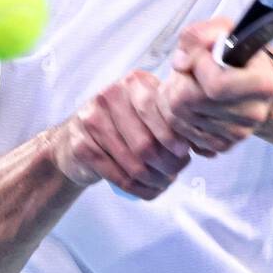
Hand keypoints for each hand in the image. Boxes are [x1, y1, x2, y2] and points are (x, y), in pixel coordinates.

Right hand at [50, 70, 192, 199]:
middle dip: (167, 164)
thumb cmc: (120, 125)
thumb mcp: (145, 111)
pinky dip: (138, 189)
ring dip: (155, 180)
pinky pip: (117, 175)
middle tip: (175, 173)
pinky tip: (149, 190)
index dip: (174, 137)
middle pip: (147, 142)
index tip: (185, 153)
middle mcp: (110, 96)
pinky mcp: (81, 146)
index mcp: (133, 82)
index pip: (158, 111)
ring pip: (134, 162)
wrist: (74, 139)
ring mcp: (91, 120)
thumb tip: (198, 141)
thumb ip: (169, 118)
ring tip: (164, 182)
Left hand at [157, 17, 272, 156]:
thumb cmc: (235, 52)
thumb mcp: (222, 30)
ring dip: (173, 98)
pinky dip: (178, 116)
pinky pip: (183, 133)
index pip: (215, 84)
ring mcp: (238, 134)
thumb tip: (180, 63)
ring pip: (180, 118)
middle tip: (185, 72)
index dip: (197, 65)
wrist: (250, 81)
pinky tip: (190, 103)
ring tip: (187, 84)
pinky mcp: (222, 146)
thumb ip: (199, 35)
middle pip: (190, 102)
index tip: (200, 55)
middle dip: (178, 82)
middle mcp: (254, 114)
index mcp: (263, 84)